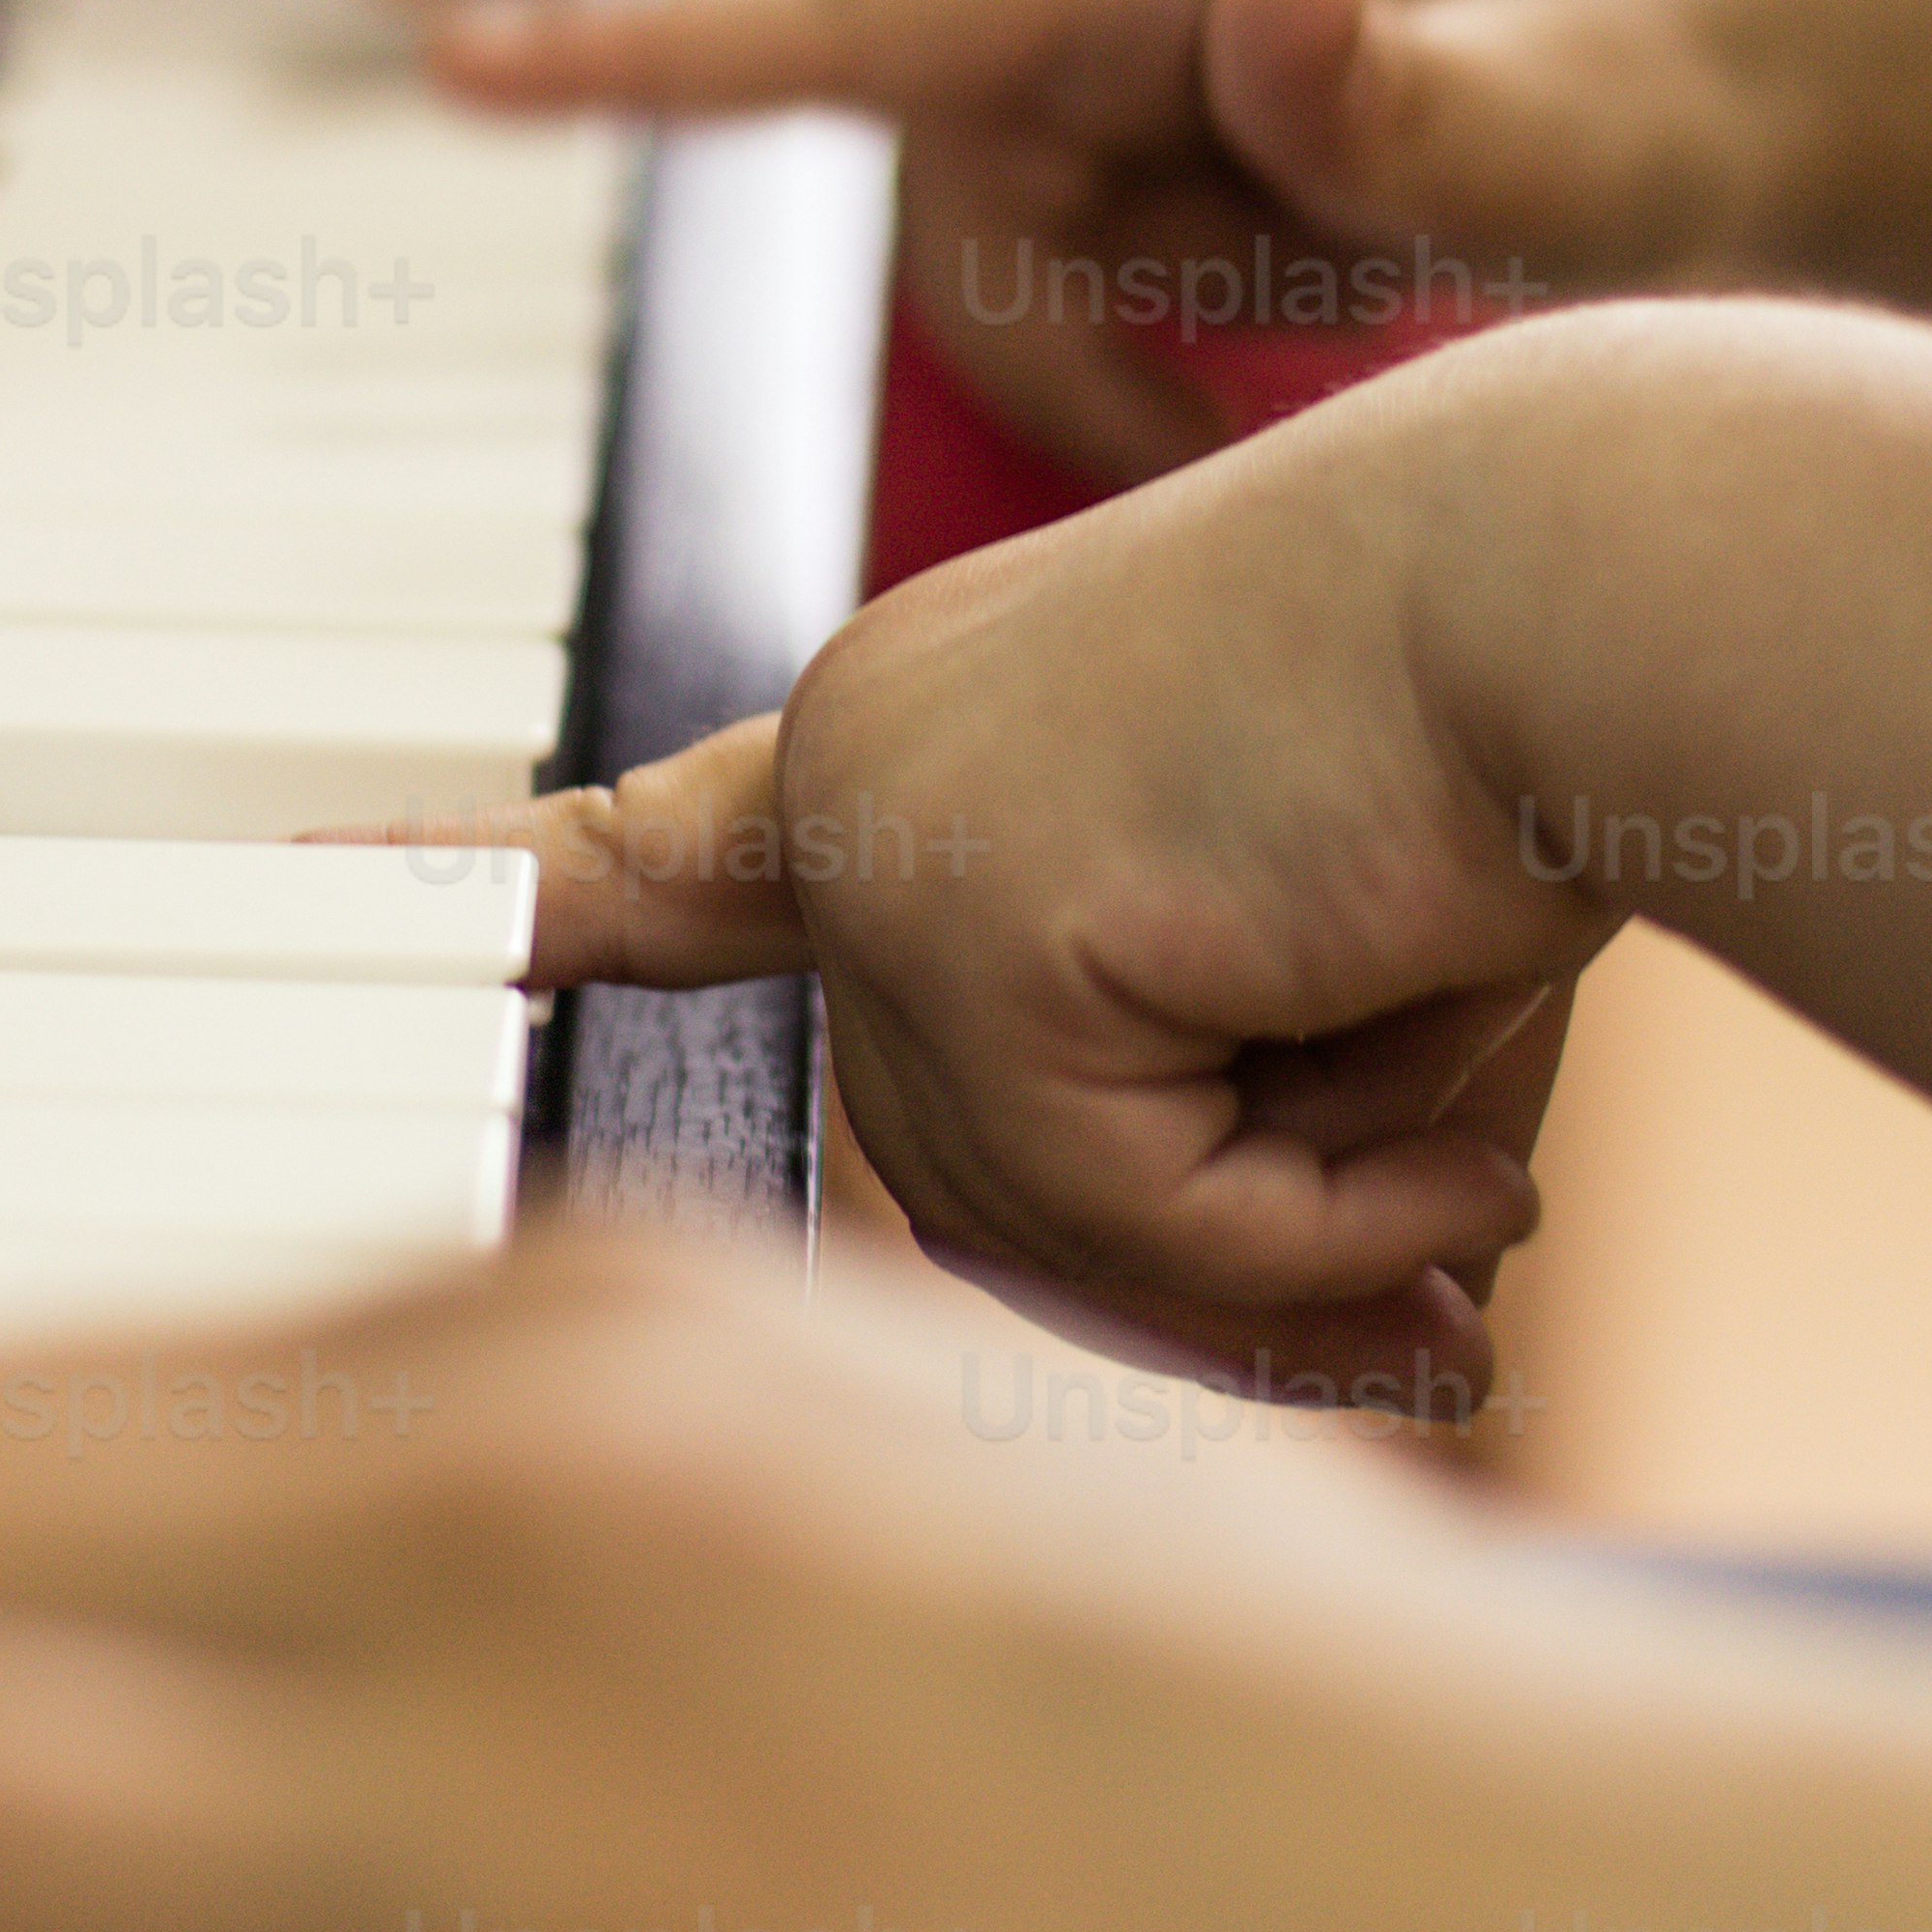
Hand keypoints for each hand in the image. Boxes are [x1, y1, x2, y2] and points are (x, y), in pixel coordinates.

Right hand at [435, 0, 1818, 475]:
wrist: (1751, 51)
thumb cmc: (1669, 98)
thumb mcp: (1577, 142)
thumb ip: (1402, 104)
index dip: (658, 48)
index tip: (459, 51)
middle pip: (944, 166)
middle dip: (1084, 308)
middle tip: (1275, 373)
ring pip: (986, 198)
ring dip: (1130, 302)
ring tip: (1315, 317)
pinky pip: (1034, 179)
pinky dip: (1142, 274)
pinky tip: (1286, 281)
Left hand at [528, 337, 1617, 1404]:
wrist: (1607, 578)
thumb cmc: (1530, 748)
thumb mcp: (1350, 995)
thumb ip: (1268, 1162)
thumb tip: (1366, 1354)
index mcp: (931, 738)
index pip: (667, 853)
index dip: (513, 896)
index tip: (324, 894)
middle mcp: (864, 763)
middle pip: (971, 1160)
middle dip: (1218, 1254)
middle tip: (1442, 1296)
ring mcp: (889, 826)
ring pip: (1046, 1206)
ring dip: (1291, 1225)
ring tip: (1455, 1122)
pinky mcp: (960, 904)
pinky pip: (1118, 1202)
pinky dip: (1300, 1206)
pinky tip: (1418, 1102)